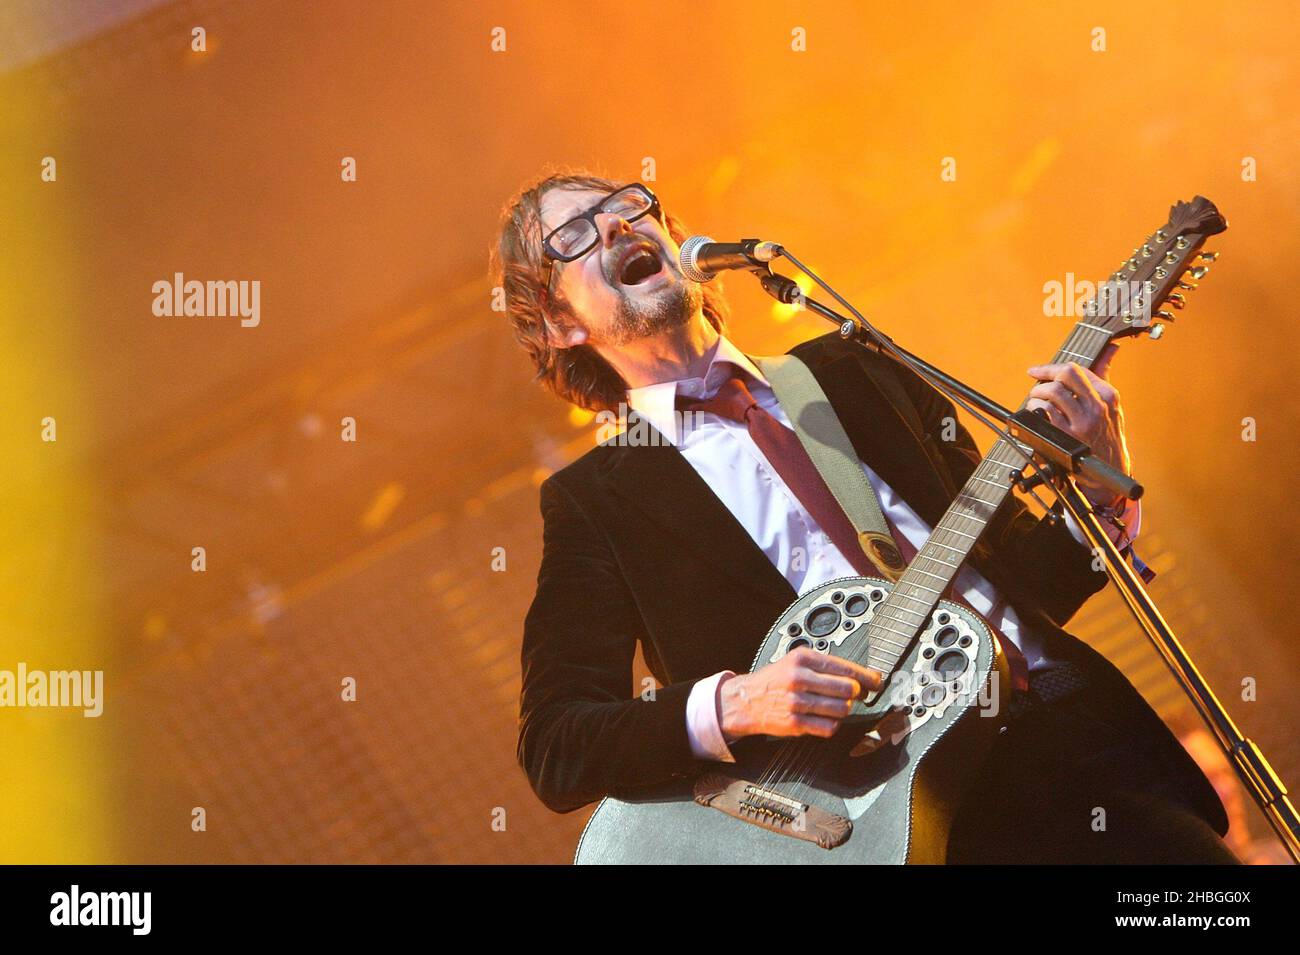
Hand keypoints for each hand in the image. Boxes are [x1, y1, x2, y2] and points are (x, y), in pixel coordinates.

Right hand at [717, 648, 881, 741]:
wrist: (746, 699)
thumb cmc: (775, 680)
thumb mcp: (796, 661)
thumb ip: (825, 666)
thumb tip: (861, 676)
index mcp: (803, 659)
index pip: (845, 668)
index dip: (866, 677)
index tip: (876, 682)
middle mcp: (799, 678)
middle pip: (848, 689)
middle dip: (857, 694)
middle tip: (856, 695)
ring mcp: (797, 702)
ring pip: (842, 709)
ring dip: (844, 709)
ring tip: (836, 706)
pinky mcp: (795, 723)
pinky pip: (830, 727)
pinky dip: (833, 724)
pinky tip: (825, 718)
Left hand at [1025, 342, 1131, 506]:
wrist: (1111, 470)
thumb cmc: (1107, 435)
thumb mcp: (1111, 406)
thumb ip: (1104, 378)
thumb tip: (1110, 349)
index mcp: (1108, 395)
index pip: (1077, 370)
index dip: (1052, 368)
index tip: (1037, 371)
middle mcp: (1097, 406)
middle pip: (1066, 375)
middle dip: (1044, 375)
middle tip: (1035, 382)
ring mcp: (1083, 422)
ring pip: (1053, 392)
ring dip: (1037, 395)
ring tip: (1035, 402)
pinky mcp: (1068, 437)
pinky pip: (1045, 413)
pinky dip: (1034, 410)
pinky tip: (1036, 416)